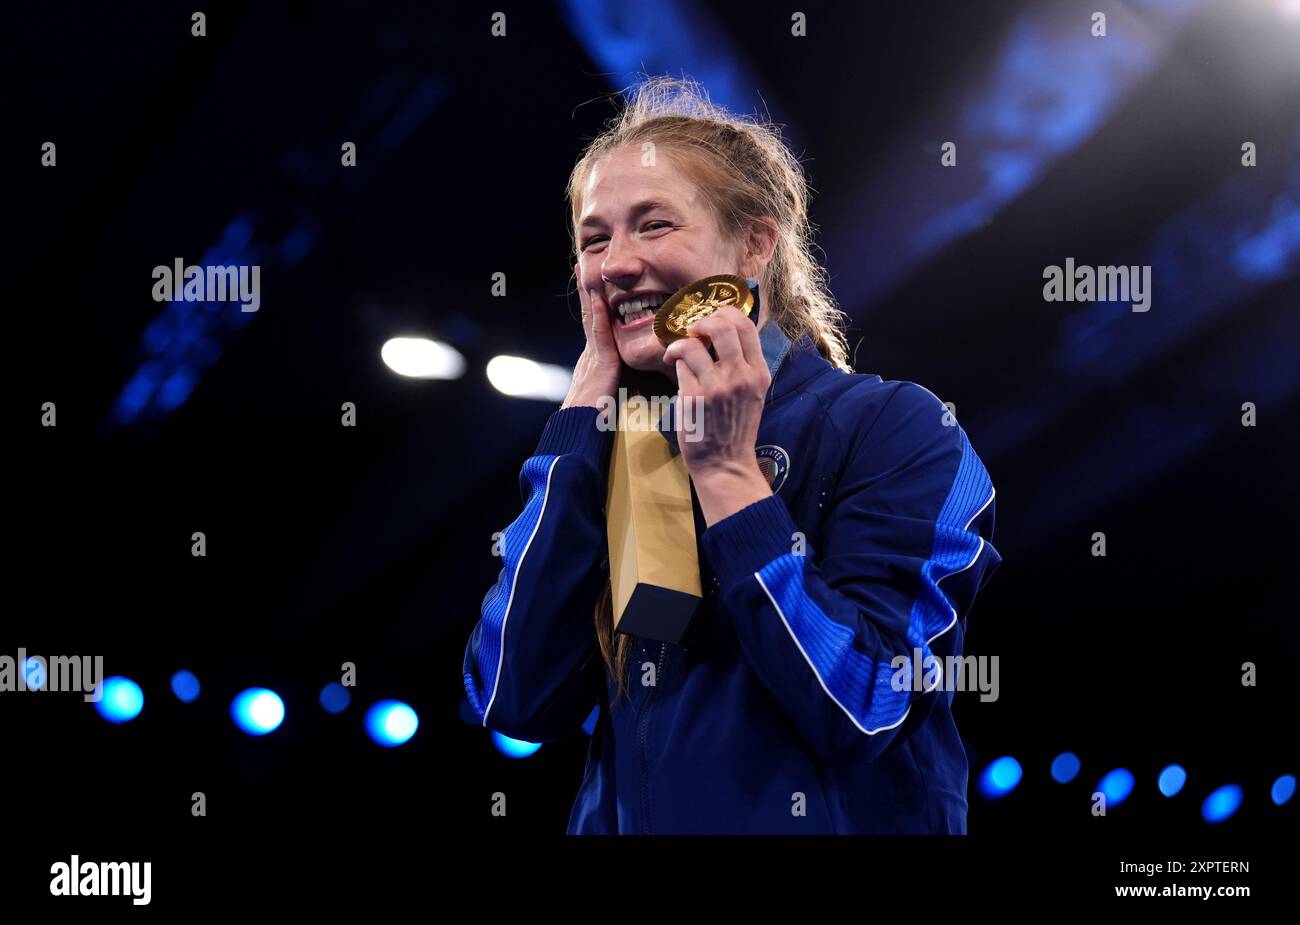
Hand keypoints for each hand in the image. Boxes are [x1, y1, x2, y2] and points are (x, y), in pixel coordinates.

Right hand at [561, 264, 621, 408]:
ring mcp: (592, 357)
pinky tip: (597, 298)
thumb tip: (633, 382)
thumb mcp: (612, 396)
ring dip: (587, 295)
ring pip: (590, 320)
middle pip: (588, 316)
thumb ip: (620, 385)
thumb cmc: (597, 421)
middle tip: (579, 269)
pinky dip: (596, 315)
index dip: (593, 306)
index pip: (595, 327)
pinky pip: (598, 334)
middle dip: (585, 293)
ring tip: (583, 273)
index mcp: (594, 361)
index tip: (593, 287)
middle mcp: (589, 354)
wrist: (580, 431)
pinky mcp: (600, 364)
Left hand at [662, 307, 772, 524]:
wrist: (725, 463)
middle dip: (702, 321)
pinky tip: (676, 370)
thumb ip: (743, 364)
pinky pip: (680, 365)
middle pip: (722, 324)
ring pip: (694, 343)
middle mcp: (741, 376)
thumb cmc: (735, 428)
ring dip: (681, 343)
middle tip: (693, 331)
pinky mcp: (695, 397)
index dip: (725, 312)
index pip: (746, 325)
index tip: (711, 319)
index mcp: (759, 372)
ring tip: (677, 352)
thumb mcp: (751, 393)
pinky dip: (675, 363)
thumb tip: (721, 332)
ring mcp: (718, 386)